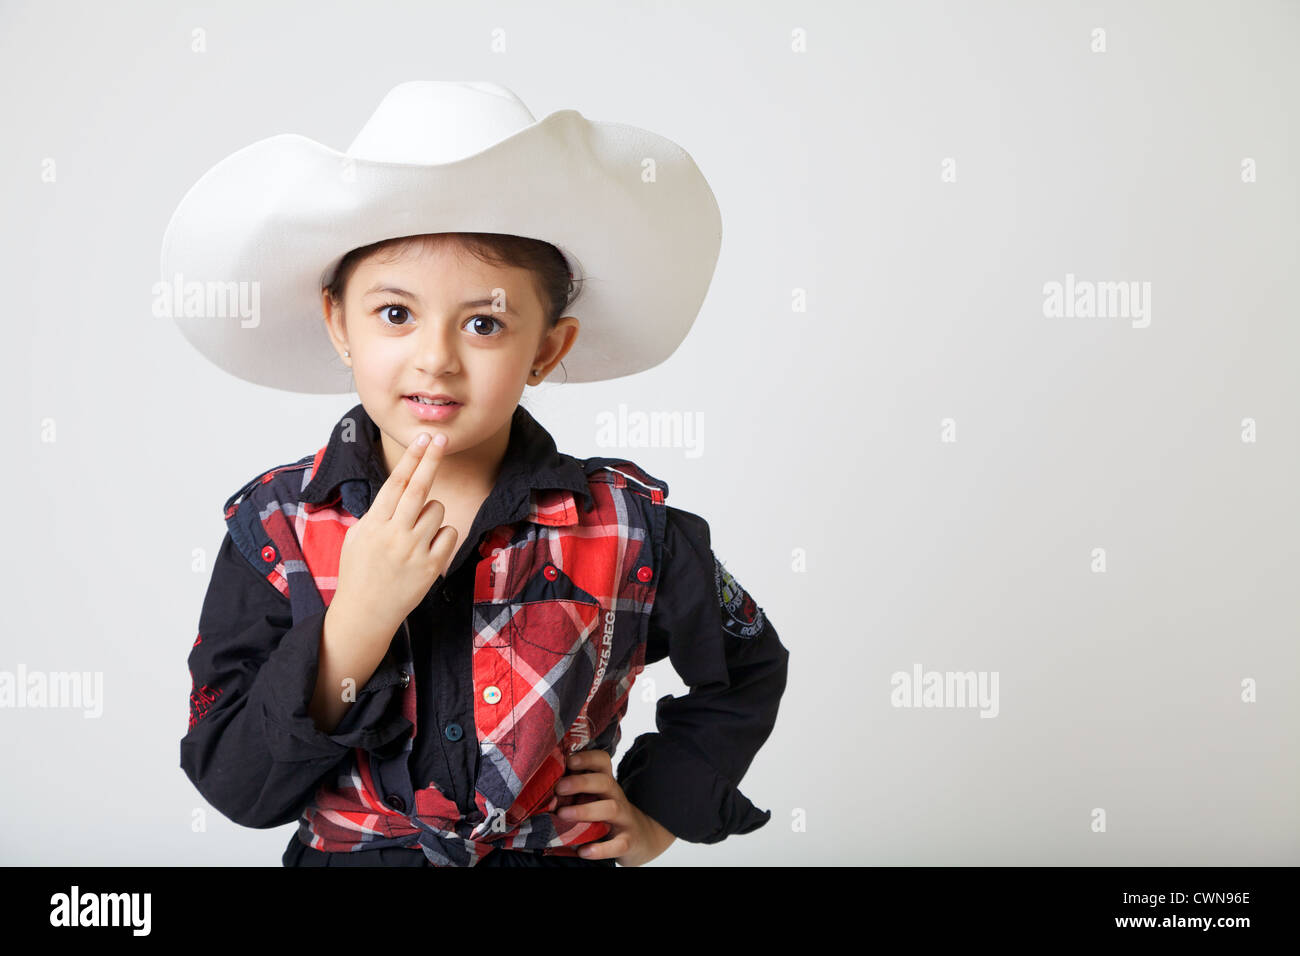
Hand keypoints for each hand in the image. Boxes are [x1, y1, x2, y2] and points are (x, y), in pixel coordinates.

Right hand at [332, 431, 457, 632]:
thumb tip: (401, 486)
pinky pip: (449, 535)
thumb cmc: (360, 572)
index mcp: (373, 523)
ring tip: (416, 533)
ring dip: (432, 513)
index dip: (411, 458)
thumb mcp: (358, 536)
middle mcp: (394, 534)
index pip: (395, 483)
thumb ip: (379, 512)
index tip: (423, 438)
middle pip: (418, 488)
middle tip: (442, 437)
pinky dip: (442, 536)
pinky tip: (428, 549)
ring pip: (437, 511)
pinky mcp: (431, 567)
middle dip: (431, 459)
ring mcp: (414, 551)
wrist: (365, 613)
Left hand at [542, 750, 677, 865]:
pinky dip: (600, 849)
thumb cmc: (605, 815)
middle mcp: (616, 797)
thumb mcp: (594, 798)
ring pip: (610, 808)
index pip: (602, 761)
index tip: (569, 760)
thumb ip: (574, 793)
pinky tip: (583, 851)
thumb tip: (540, 791)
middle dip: (581, 782)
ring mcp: (624, 819)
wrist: (640, 838)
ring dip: (585, 811)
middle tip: (559, 788)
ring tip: (563, 815)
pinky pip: (617, 844)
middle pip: (604, 782)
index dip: (587, 758)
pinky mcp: (627, 841)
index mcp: (605, 783)